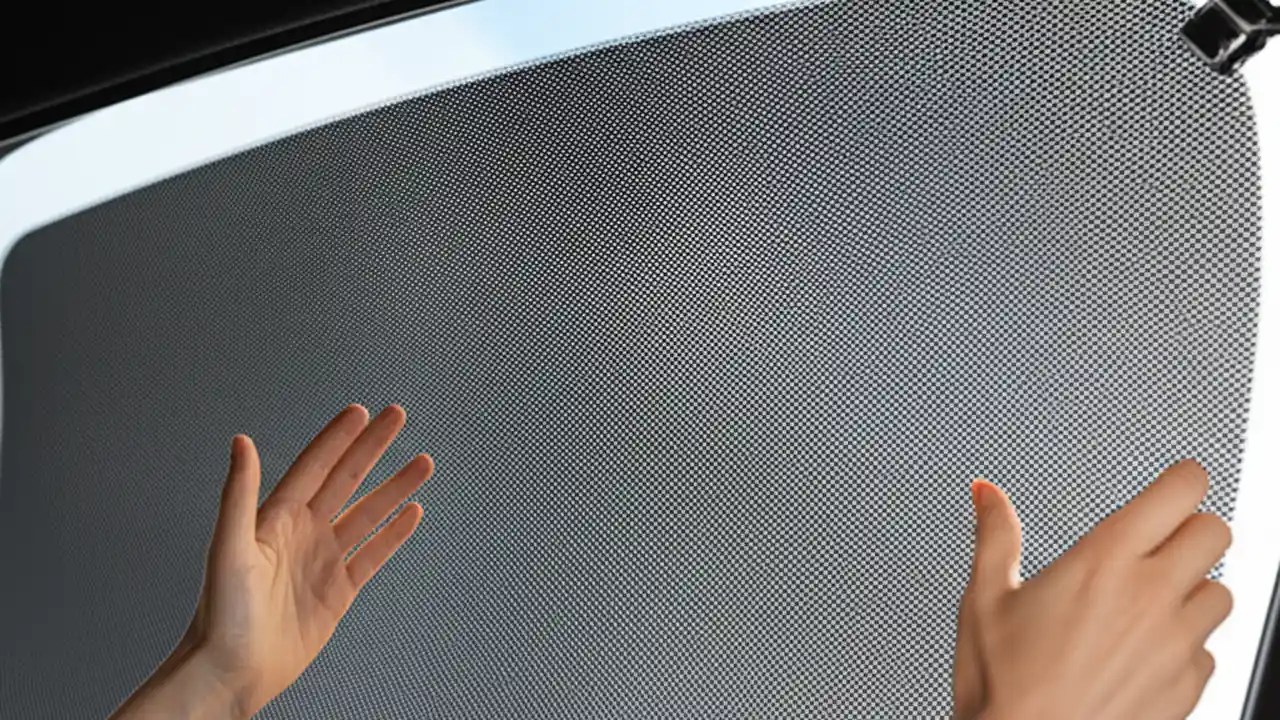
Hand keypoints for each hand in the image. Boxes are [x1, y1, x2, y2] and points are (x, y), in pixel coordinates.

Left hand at [110, 404, 433, 718]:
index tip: (360, 412)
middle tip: (397, 417)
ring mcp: (323, 560)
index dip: (337, 438)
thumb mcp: (229, 547)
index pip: (314, 466)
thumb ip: (239, 493)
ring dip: (394, 487)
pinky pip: (373, 554)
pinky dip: (394, 533)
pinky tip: (412, 513)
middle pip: (347, 479)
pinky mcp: (339, 591)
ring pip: (367, 513)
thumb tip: (241, 442)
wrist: (232, 672)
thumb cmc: (220, 615)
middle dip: (373, 447)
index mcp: (276, 518)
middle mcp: (303, 533)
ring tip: (422, 462)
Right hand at [951, 459, 1231, 719]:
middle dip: (1190, 530)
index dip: (1182, 478)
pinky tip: (1142, 652)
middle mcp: (1150, 595)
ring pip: (1221, 591)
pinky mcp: (1188, 686)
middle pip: (1215, 532)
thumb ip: (994, 534)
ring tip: (1147, 602)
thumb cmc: (1002, 684)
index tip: (1172, 483)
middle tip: (1156, 542)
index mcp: (1103, 560)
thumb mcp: (984, 598)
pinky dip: (1185, 643)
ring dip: (1193, 589)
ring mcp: (1176, 643)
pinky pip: (1209, 648)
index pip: (1182, 490)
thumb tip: (986, 494)